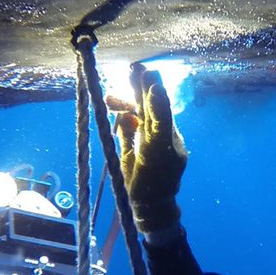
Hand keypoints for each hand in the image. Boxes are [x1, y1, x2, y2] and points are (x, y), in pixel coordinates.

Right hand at [106, 64, 186, 232]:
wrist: (148, 206)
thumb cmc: (155, 180)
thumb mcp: (157, 147)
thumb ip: (155, 120)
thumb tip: (145, 96)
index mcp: (165, 136)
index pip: (159, 106)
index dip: (151, 89)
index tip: (145, 72)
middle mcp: (155, 136)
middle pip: (147, 108)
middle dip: (138, 89)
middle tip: (134, 68)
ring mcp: (142, 143)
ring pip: (134, 117)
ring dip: (124, 104)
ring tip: (110, 97)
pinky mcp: (131, 151)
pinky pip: (127, 129)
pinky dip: (123, 118)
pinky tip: (115, 110)